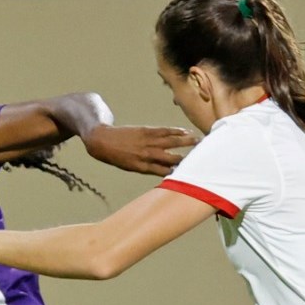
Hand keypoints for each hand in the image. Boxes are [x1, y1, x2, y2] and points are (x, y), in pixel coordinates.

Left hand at [83, 124, 197, 176]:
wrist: (101, 141)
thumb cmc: (117, 157)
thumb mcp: (132, 167)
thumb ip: (149, 168)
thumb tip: (167, 171)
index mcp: (143, 168)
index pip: (166, 172)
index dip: (180, 172)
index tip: (193, 173)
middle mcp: (147, 156)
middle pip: (172, 158)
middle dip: (187, 159)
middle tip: (202, 158)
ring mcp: (147, 142)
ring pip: (172, 142)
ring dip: (187, 141)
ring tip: (200, 141)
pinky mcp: (147, 130)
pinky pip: (165, 131)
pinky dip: (177, 131)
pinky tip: (186, 131)